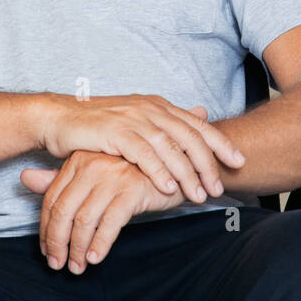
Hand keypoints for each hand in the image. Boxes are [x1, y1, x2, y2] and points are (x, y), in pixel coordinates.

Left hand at [21, 150, 187, 270]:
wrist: (171, 165)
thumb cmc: (128, 171)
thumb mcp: (92, 173)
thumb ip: (58, 178)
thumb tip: (24, 178)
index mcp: (79, 159)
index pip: (52, 198)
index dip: (46, 228)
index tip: (47, 250)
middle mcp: (93, 164)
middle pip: (64, 210)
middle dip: (57, 242)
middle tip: (58, 264)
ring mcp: (113, 175)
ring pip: (84, 219)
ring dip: (77, 249)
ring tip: (77, 267)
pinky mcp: (133, 189)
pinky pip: (110, 223)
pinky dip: (100, 244)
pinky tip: (95, 258)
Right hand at [38, 95, 241, 203]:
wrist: (61, 118)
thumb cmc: (100, 126)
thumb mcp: (138, 122)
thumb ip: (167, 125)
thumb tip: (201, 115)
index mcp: (158, 106)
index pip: (196, 124)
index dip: (219, 143)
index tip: (239, 161)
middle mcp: (150, 108)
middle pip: (189, 135)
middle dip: (208, 163)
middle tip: (219, 188)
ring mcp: (133, 117)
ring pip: (169, 145)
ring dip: (187, 172)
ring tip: (198, 195)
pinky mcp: (114, 131)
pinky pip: (142, 153)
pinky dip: (158, 170)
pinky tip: (168, 188)